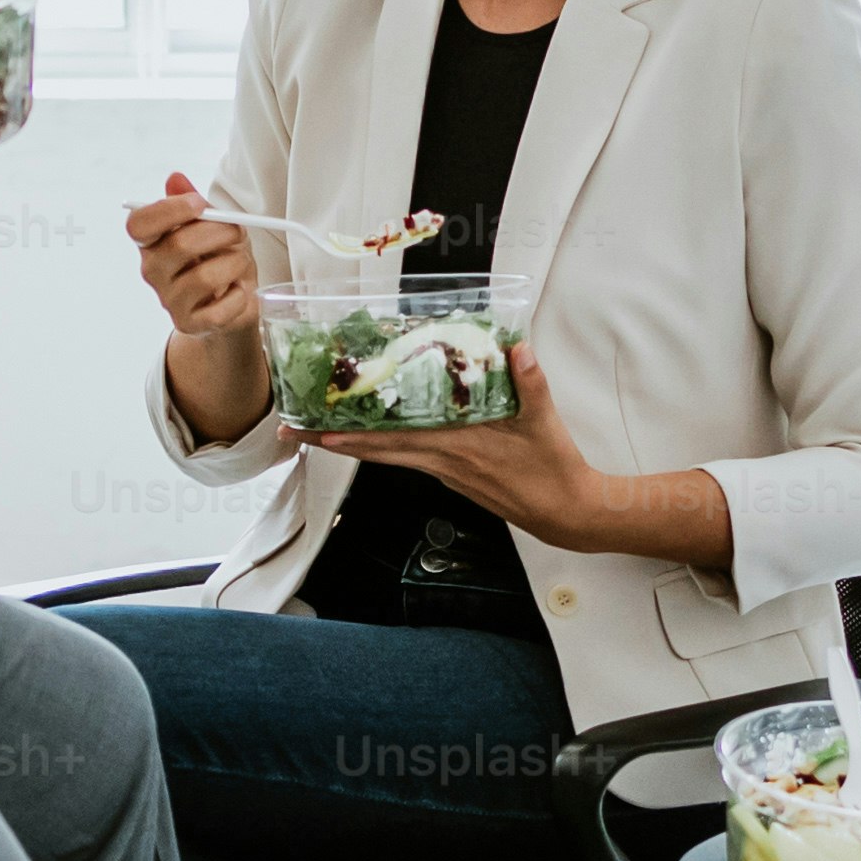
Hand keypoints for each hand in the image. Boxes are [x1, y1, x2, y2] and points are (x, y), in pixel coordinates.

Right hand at [123, 172, 260, 340]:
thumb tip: (176, 178)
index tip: (199, 203)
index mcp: (151, 242)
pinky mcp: (190, 324)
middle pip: (179, 245)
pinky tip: (238, 291)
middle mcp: (153, 271)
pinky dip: (239, 296)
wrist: (231, 304)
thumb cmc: (218, 258)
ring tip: (240, 262)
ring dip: (235, 264)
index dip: (168, 210)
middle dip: (219, 232)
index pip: (138, 224)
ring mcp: (169, 301)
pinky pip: (220, 309)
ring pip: (205, 277)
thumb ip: (193, 203)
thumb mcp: (211, 225)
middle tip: (238, 231)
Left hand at [313, 343, 605, 539]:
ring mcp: (446, 472)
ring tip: (320, 434)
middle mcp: (443, 462)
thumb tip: (518, 348)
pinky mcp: (454, 478)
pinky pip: (410, 460)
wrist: (564, 512)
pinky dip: (386, 449)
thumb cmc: (552, 468)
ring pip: (390, 457)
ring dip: (354, 446)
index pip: (394, 441)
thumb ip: (530, 382)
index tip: (318, 430)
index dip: (353, 437)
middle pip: (377, 452)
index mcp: (458, 447)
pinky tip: (376, 438)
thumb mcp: (544, 421)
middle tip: (295, 433)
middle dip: (333, 442)